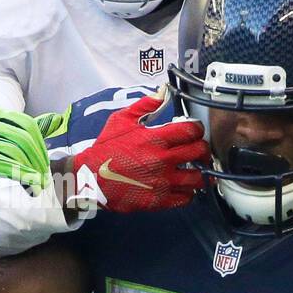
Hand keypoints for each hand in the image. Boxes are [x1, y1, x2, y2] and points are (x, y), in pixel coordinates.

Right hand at [0, 109, 51, 250]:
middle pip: (21, 137)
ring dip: (31, 171)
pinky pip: (0, 164)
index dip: (41, 146)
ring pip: (12, 151)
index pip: (26, 124)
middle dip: (38, 160)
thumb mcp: (1, 145)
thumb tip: (56, 119)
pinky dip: (20, 175)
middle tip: (44, 179)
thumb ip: (26, 132)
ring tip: (38, 187)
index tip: (45, 165)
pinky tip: (30, 185)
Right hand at [70, 95, 208, 213]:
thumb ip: (145, 105)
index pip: (192, 130)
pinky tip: (183, 188)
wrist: (90, 178)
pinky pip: (185, 198)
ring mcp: (162, 182)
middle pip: (200, 153)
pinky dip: (188, 193)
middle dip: (203, 150)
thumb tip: (163, 91)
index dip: (197, 129)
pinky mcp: (158, 201)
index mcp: (156, 138)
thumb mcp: (121, 120)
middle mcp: (163, 160)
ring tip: (196, 171)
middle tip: (199, 151)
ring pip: (197, 179)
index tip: (194, 131)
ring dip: (200, 173)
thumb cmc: (106, 149)